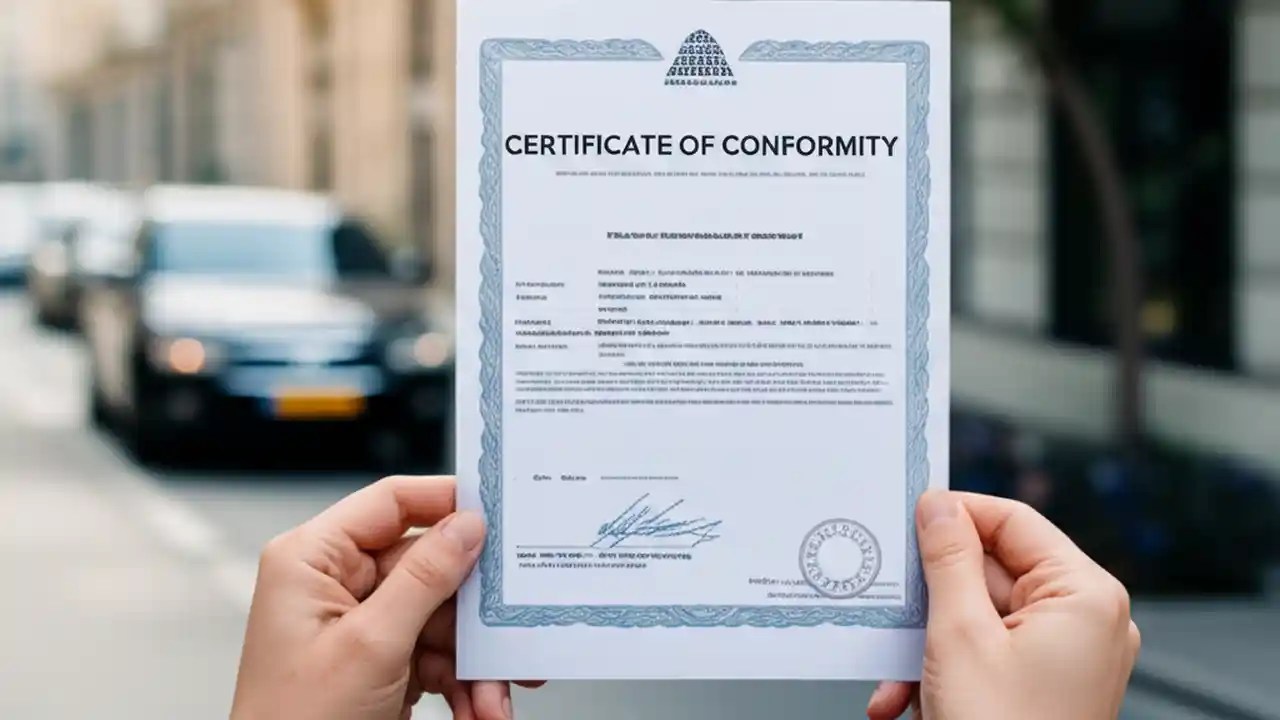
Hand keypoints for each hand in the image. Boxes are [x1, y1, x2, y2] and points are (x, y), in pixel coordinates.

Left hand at [231, 475, 538, 719]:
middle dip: (474, 614)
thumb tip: (467, 525)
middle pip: (429, 567)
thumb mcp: (371, 646)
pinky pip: (437, 654)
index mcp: (313, 559)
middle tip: (513, 627)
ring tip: (494, 698)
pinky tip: (477, 708)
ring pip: (442, 617)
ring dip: (475, 662)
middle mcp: (335, 583)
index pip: (392, 502)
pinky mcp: (379, 659)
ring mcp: (360, 624)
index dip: (448, 501)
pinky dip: (463, 683)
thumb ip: (424, 578)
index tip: (501, 513)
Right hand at [866, 491, 1139, 719]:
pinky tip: (905, 697)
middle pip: (993, 571)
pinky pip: (989, 652)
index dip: (957, 514)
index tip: (909, 513)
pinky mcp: (1046, 684)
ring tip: (894, 673)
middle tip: (888, 600)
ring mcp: (1069, 656)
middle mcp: (1087, 621)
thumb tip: (938, 506)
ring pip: (981, 617)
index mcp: (1085, 596)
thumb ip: (947, 561)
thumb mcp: (959, 635)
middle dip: (932, 597)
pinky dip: (945, 668)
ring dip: (927, 642)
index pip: (1014, 522)